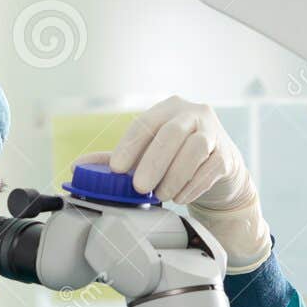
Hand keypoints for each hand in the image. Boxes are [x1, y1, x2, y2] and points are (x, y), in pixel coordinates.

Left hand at [106, 96, 271, 271]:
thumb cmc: (177, 158)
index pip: (146, 122)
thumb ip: (117, 158)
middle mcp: (194, 114)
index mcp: (168, 109)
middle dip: (153, 162)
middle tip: (139, 187)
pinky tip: (181, 197)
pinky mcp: (227, 157)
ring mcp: (214, 133)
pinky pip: (210, 169)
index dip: (130, 146)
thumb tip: (79, 166)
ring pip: (195, 149)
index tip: (117, 169)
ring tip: (162, 195)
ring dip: (174, 176)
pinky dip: (192, 186)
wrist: (220, 169)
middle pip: (172, 133)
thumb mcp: (147, 154)